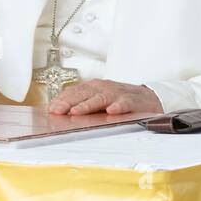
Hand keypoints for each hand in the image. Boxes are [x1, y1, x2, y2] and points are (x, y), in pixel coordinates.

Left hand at [48, 79, 162, 114]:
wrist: (148, 98)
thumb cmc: (119, 100)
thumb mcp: (99, 100)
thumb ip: (82, 105)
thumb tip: (60, 113)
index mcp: (94, 87)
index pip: (75, 92)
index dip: (62, 100)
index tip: (51, 109)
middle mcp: (104, 88)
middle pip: (84, 93)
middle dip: (69, 102)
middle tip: (58, 110)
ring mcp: (117, 93)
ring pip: (101, 98)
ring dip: (88, 105)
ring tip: (76, 112)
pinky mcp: (132, 101)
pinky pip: (124, 103)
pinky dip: (118, 106)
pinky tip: (112, 111)